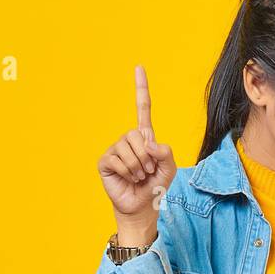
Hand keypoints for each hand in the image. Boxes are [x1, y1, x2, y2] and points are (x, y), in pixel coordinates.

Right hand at [97, 64, 177, 228]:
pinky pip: (118, 160)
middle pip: (138, 134)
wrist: (142, 207)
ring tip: (138, 177)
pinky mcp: (105, 161)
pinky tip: (127, 179)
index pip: (142, 108)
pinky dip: (127, 173)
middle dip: (147, 157)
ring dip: (138, 167)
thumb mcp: (169, 168)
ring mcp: (115, 149)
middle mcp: (128, 139)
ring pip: (129, 149)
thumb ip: (165, 152)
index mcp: (145, 137)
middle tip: (147, 172)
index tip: (138, 67)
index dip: (141, 88)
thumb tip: (147, 141)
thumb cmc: (155, 187)